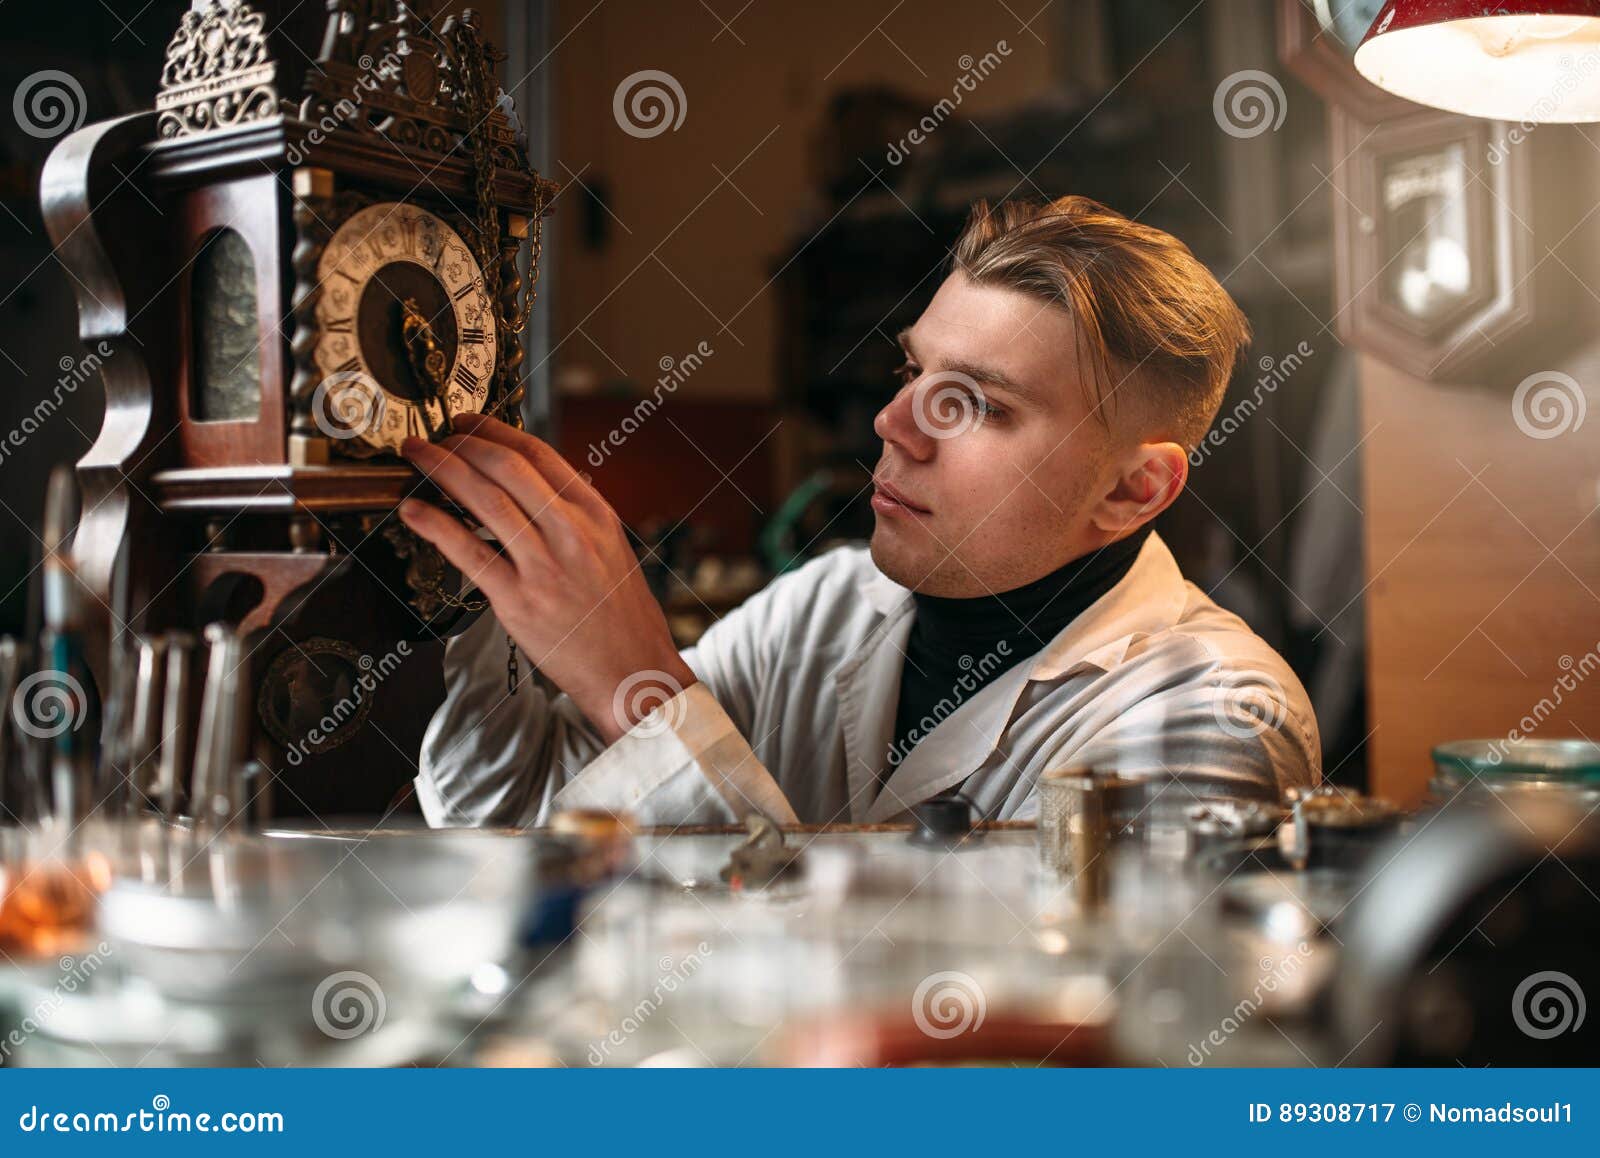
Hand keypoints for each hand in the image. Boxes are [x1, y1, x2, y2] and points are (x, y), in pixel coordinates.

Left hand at [397, 412, 695, 744]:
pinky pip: (468, 553)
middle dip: (459, 443)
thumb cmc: (621, 616)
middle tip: (430, 438)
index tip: (465, 424)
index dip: (493, 431)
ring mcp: (544, 566)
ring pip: (484, 500)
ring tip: (415, 458)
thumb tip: (529, 487)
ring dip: (441, 470)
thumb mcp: (611, 549)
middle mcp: (571, 532)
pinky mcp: (519, 601)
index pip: (537, 453)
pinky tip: (413, 510)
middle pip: (505, 468)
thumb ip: (573, 517)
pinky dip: (435, 525)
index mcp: (595, 513)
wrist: (633, 671)